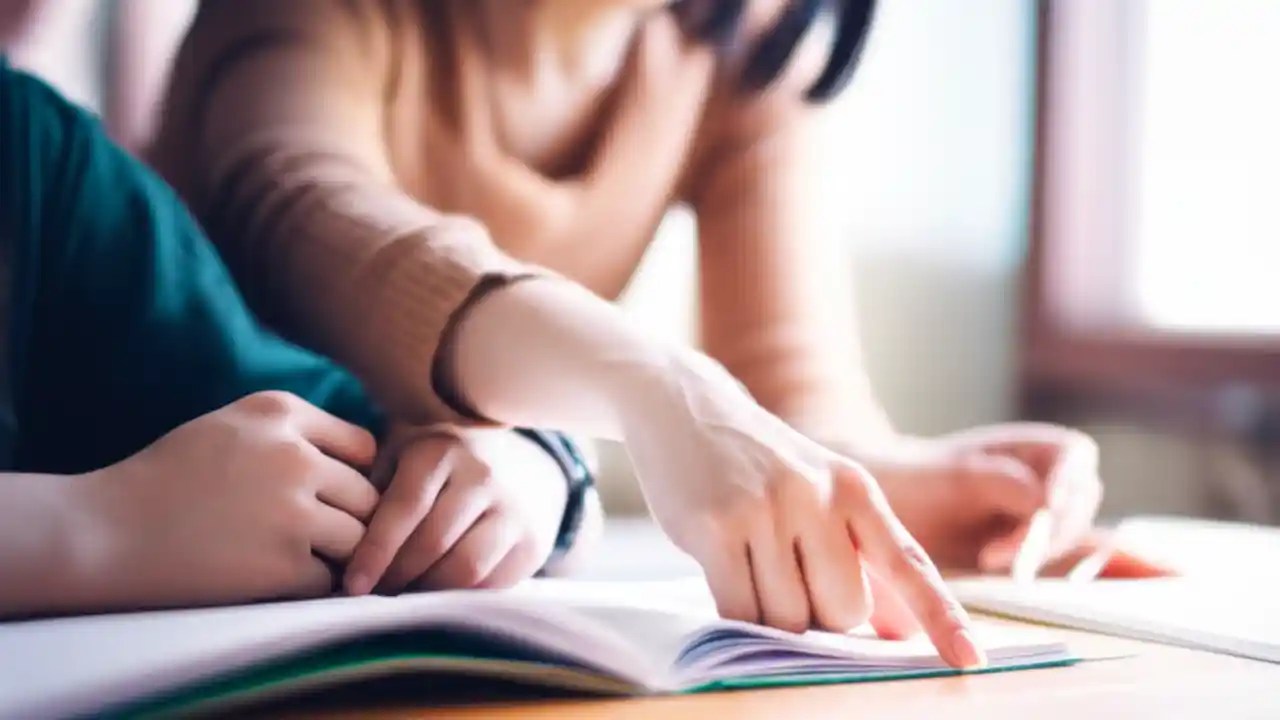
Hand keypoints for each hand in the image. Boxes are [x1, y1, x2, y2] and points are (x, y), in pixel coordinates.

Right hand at [84, 391, 377, 608]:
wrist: (104, 531)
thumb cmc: (167, 479)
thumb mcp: (230, 426)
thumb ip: (294, 432)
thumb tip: (369, 461)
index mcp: (280, 412)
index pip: (364, 446)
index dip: (351, 477)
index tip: (324, 496)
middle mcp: (294, 455)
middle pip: (369, 495)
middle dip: (350, 519)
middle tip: (315, 537)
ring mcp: (292, 512)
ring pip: (360, 538)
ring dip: (337, 554)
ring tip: (297, 557)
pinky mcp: (283, 564)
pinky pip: (329, 579)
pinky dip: (311, 585)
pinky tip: (274, 578)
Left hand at [344, 428, 567, 594]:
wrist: (504, 463)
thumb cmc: (427, 470)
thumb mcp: (395, 462)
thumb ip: (368, 494)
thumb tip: (333, 549)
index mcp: (440, 450)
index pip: (404, 508)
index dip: (375, 552)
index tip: (351, 584)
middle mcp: (482, 475)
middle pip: (433, 543)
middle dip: (397, 578)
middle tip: (373, 596)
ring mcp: (512, 508)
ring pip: (466, 569)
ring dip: (427, 591)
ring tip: (403, 597)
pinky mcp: (531, 541)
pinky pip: (491, 584)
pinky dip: (458, 598)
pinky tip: (436, 595)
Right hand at [618, 352, 983, 668]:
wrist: (685, 407)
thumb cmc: (762, 465)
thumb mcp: (823, 494)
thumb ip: (865, 557)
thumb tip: (902, 630)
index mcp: (855, 489)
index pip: (908, 563)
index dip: (941, 616)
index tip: (971, 659)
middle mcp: (817, 495)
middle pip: (842, 612)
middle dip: (819, 616)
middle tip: (789, 575)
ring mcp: (765, 508)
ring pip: (788, 617)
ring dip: (770, 613)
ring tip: (751, 563)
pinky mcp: (715, 525)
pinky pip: (739, 609)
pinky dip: (735, 609)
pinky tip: (724, 569)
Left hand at [857, 423, 1101, 572]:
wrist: (892, 509)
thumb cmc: (921, 480)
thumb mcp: (959, 477)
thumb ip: (1006, 483)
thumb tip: (1048, 503)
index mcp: (1033, 446)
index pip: (1076, 455)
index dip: (1069, 479)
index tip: (1047, 506)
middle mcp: (1047, 477)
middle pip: (1078, 502)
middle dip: (1049, 527)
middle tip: (1002, 550)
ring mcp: (1043, 513)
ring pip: (1067, 535)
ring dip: (1036, 551)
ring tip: (986, 558)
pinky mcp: (1031, 545)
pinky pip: (1047, 557)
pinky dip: (1028, 564)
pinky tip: (990, 564)